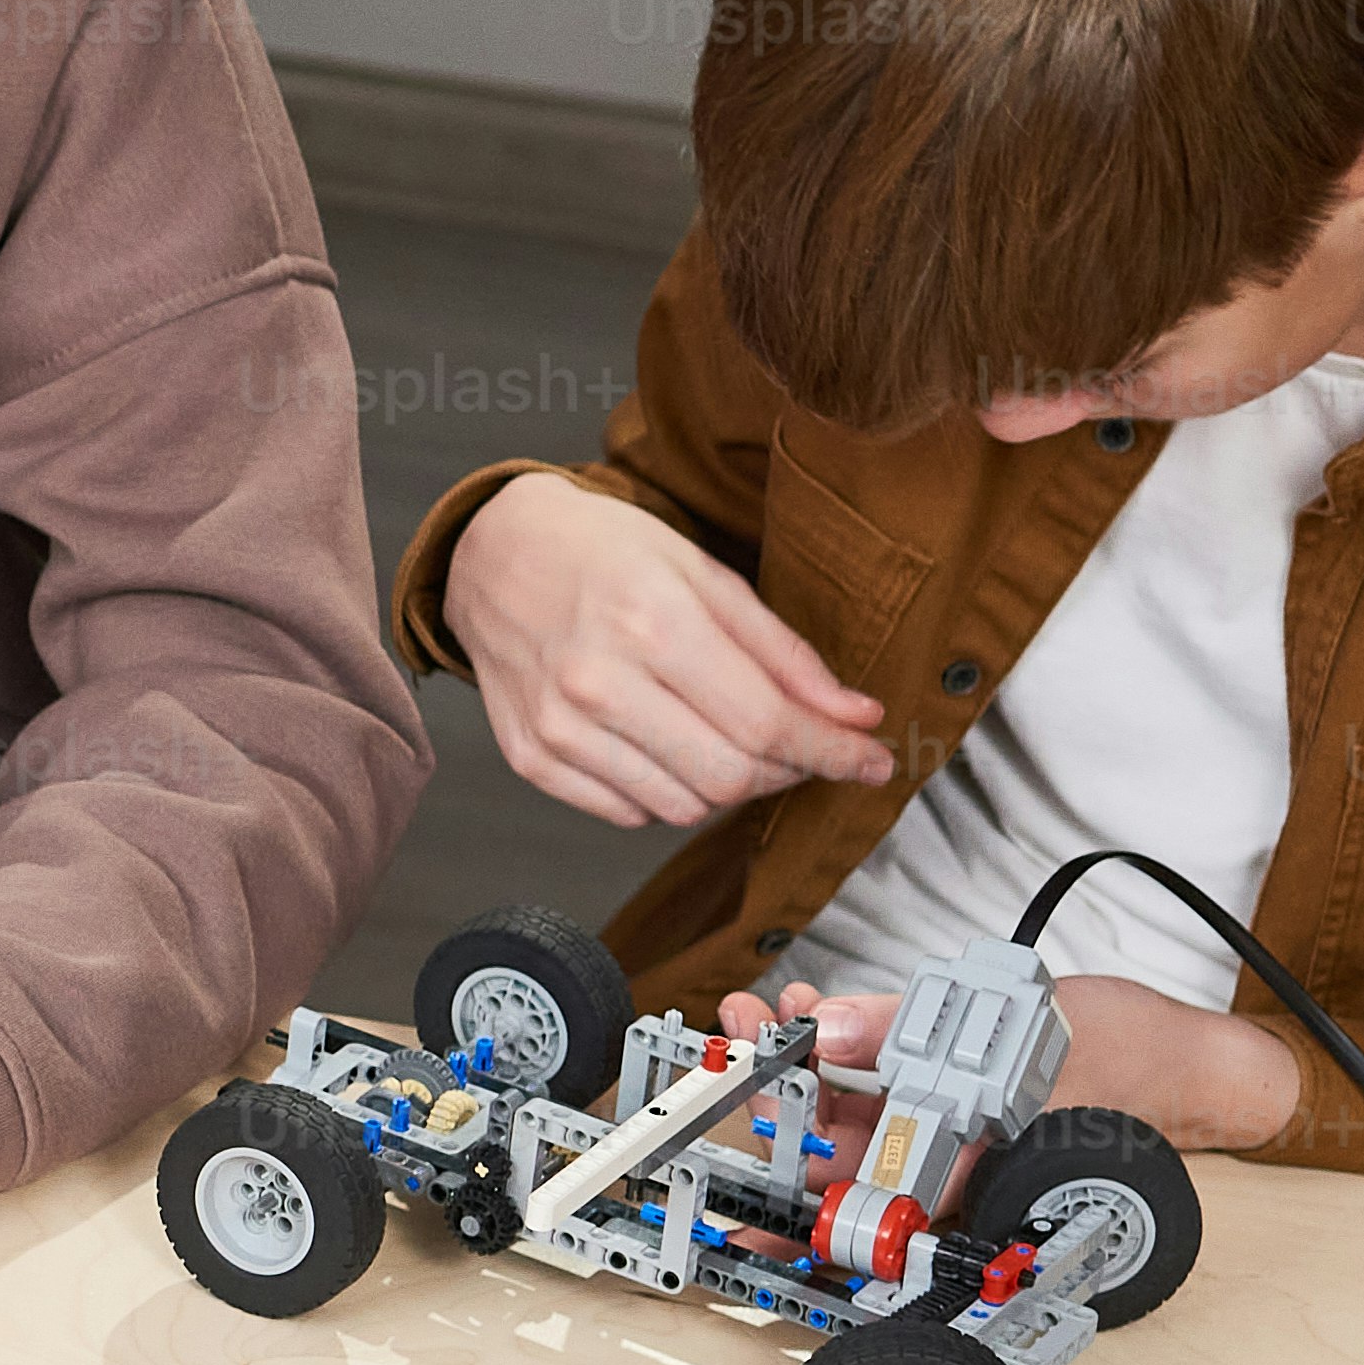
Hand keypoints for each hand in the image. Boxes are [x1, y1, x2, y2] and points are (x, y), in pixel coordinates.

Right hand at [443, 474, 896, 829]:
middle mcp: (597, 683)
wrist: (491, 554)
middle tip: (808, 749)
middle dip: (790, 773)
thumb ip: (782, 650)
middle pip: (730, 777)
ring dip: (730, 786)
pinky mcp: (532, 758)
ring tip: (732, 739)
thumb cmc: (601, 551)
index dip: (834, 751)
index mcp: (650, 623)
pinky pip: (630, 813)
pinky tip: (670, 747)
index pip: (766, 722)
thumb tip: (856, 715)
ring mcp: (558, 728)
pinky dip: (668, 794)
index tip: (873, 760)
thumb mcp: (702, 571)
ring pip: (683, 807)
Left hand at [756, 973, 1300, 1152]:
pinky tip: (812, 1013)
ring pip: (848, 1114)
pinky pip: (881, 1083)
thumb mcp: (1018, 1030)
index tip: (732, 1184)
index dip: (781, 1200)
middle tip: (728, 1052)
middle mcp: (947, 1158)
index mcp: (963, 1169)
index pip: (849, 1200)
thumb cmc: (1127, 1058)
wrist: (1189, 1059)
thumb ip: (911, 1025)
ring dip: (796, 1068)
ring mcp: (948, 1129)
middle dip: (772, 1105)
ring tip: (757, 1017)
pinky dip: (841, 1048)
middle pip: (833, 1152)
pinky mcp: (953, 1095)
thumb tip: (827, 1027)